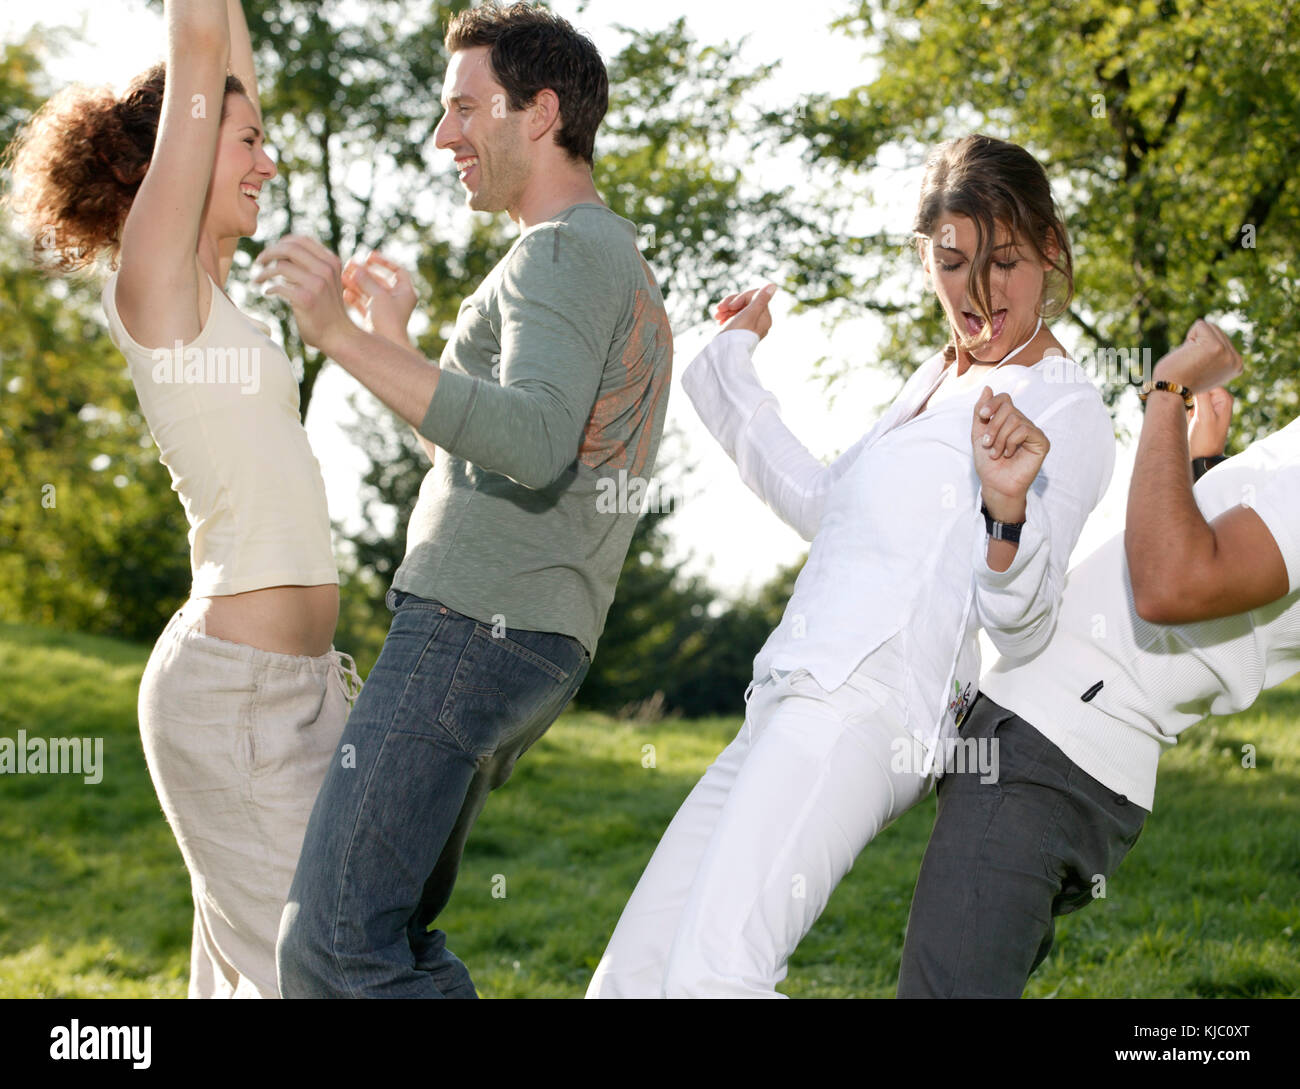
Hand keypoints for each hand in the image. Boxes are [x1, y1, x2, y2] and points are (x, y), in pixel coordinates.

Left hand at [252, 235, 356, 352]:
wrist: (339, 336)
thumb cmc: (328, 309)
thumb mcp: (327, 281)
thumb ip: (312, 266)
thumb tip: (282, 251)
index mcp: (331, 262)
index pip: (301, 240)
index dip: (282, 242)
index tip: (271, 252)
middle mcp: (325, 269)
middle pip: (289, 248)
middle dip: (268, 252)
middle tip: (259, 261)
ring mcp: (316, 284)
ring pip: (280, 266)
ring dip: (264, 272)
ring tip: (257, 279)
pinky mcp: (305, 299)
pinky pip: (278, 286)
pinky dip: (269, 288)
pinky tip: (268, 292)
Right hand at [342, 251, 417, 346]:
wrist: (386, 346)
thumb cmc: (388, 321)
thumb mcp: (379, 296)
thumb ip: (367, 280)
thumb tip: (356, 268)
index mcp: (406, 293)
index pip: (398, 271)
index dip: (384, 262)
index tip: (369, 256)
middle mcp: (396, 301)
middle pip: (379, 281)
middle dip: (364, 273)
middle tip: (350, 265)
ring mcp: (384, 310)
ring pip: (369, 292)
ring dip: (356, 284)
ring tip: (342, 276)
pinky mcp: (374, 319)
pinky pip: (362, 304)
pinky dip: (354, 297)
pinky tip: (343, 293)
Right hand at [714, 284, 776, 339]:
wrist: (725, 355)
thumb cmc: (737, 334)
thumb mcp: (749, 313)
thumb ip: (761, 299)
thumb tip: (773, 286)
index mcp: (764, 317)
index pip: (754, 296)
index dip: (740, 298)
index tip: (731, 307)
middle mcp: (758, 321)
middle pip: (745, 301)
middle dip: (731, 303)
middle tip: (719, 309)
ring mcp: (748, 325)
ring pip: (737, 308)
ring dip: (726, 309)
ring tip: (717, 316)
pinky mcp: (738, 329)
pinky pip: (733, 315)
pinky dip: (725, 315)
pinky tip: (718, 320)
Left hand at [972, 388, 1049, 519]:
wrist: (995, 484)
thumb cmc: (988, 463)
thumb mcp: (978, 434)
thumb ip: (981, 411)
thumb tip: (987, 387)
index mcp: (1008, 420)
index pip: (1004, 398)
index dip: (992, 403)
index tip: (982, 416)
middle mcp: (1022, 422)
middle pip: (1008, 407)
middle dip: (993, 426)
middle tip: (988, 444)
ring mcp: (1033, 431)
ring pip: (1015, 419)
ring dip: (999, 438)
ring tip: (996, 453)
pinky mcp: (1041, 441)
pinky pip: (1024, 430)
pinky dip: (1011, 442)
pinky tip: (1009, 454)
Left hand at [1152, 319, 1242, 392]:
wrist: (1170, 392)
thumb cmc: (1181, 380)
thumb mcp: (1207, 368)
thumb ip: (1216, 357)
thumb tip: (1219, 343)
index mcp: (1237, 365)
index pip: (1221, 338)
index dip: (1202, 349)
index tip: (1197, 368)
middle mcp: (1235, 360)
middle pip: (1215, 329)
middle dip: (1197, 343)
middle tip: (1191, 364)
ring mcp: (1227, 353)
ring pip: (1208, 326)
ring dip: (1192, 341)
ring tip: (1190, 360)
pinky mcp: (1215, 346)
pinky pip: (1200, 325)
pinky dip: (1188, 338)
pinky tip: (1187, 355)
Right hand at [1188, 387, 1233, 458]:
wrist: (1199, 459)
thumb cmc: (1205, 440)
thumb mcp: (1204, 417)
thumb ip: (1202, 396)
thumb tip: (1195, 379)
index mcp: (1224, 398)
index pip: (1207, 380)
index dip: (1195, 383)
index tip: (1184, 389)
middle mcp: (1217, 400)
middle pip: (1199, 385)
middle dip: (1189, 391)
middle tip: (1184, 404)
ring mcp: (1207, 406)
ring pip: (1191, 393)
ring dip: (1184, 399)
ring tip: (1185, 412)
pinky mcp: (1197, 413)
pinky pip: (1187, 402)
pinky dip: (1182, 405)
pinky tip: (1183, 415)